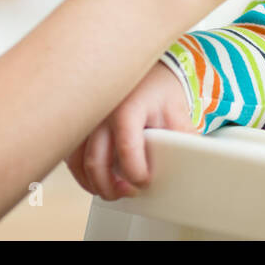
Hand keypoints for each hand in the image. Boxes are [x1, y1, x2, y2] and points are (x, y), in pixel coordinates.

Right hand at [66, 62, 195, 199]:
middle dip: (110, 186)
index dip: (136, 173)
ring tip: (110, 191)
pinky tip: (95, 178)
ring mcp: (85, 117)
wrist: (143, 72)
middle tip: (126, 193)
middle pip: (96, 161)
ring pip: (78, 162)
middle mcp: (101, 111)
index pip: (127, 148)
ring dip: (93, 183)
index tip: (144, 181)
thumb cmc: (158, 90)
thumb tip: (193, 160)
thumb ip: (182, 136)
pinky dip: (81, 172)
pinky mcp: (76, 123)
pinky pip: (71, 155)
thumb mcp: (176, 110)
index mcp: (128, 107)